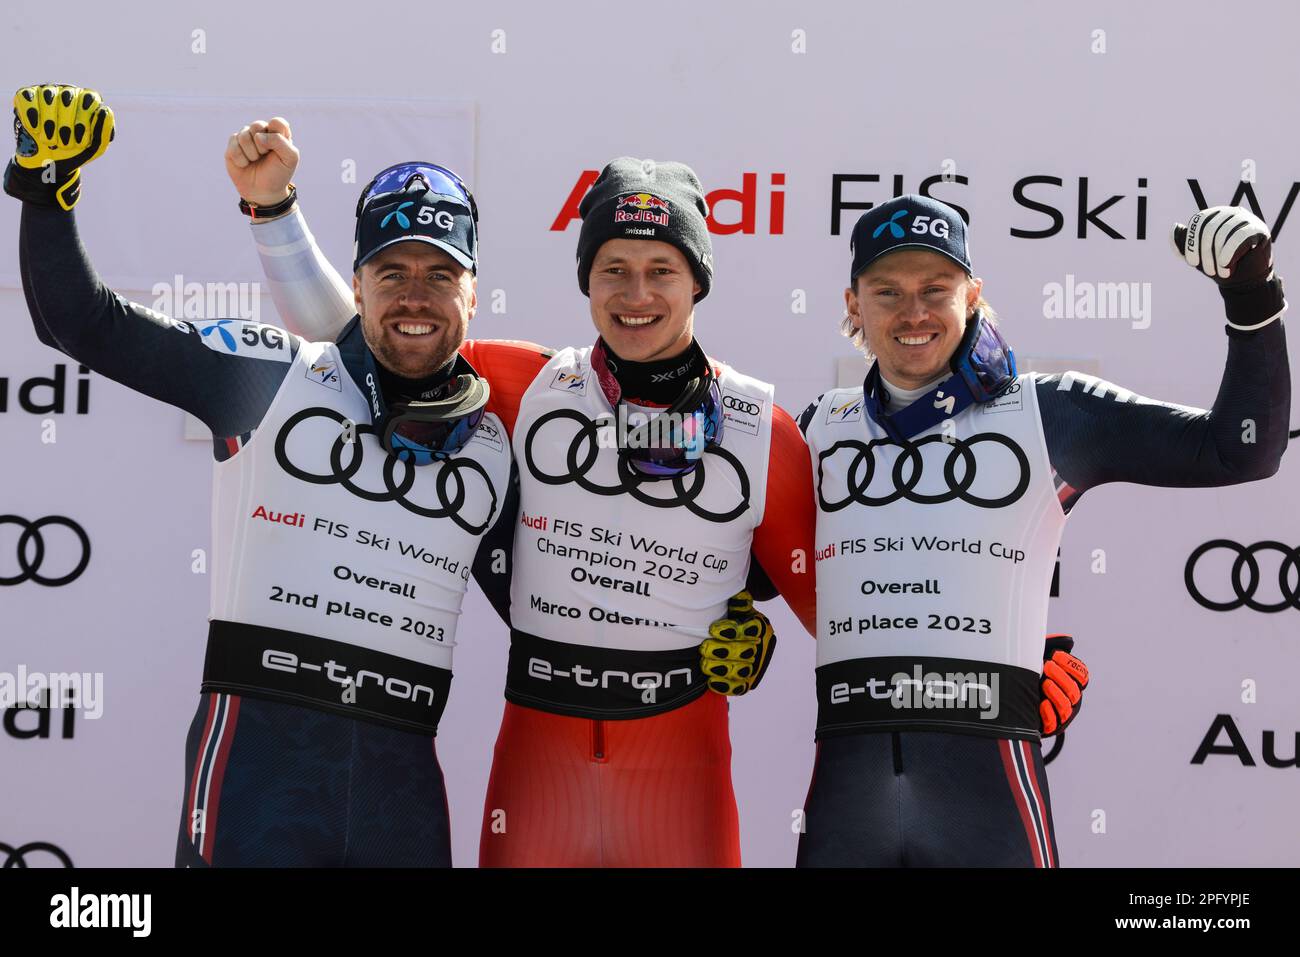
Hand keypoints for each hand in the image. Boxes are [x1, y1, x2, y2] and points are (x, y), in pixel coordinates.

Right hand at [4, 84, 114, 209]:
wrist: (47, 163)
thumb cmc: (74, 152)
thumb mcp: (94, 147)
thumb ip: (103, 131)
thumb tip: (105, 110)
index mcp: (87, 101)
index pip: (89, 97)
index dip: (84, 119)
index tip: (80, 141)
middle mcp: (67, 92)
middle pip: (68, 96)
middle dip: (66, 125)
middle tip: (64, 145)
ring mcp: (46, 92)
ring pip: (47, 95)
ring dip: (49, 123)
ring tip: (50, 141)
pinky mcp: (26, 96)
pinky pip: (27, 97)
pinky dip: (31, 115)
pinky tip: (35, 130)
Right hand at [225, 117, 297, 207]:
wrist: (262, 192)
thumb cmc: (278, 174)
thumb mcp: (290, 158)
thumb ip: (280, 142)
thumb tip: (258, 136)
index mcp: (278, 132)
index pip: (277, 122)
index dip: (276, 135)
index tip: (277, 150)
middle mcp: (261, 131)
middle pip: (257, 125)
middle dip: (262, 146)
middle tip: (265, 156)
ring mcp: (245, 137)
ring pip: (244, 135)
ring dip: (251, 153)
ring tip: (255, 161)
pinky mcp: (232, 145)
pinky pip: (233, 145)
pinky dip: (241, 159)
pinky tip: (245, 164)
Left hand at [699, 591, 775, 695]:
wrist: (741, 638)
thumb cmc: (735, 619)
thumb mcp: (738, 608)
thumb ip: (738, 602)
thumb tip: (737, 598)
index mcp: (761, 626)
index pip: (752, 629)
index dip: (733, 630)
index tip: (714, 629)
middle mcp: (761, 648)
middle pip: (745, 652)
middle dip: (722, 650)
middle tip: (704, 647)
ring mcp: (756, 667)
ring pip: (741, 671)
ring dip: (722, 668)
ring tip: (705, 664)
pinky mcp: (748, 682)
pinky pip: (739, 688)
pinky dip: (726, 686)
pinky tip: (712, 681)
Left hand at [1040, 634, 1088, 736]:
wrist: (1013, 702)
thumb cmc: (1030, 676)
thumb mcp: (1039, 658)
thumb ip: (1053, 647)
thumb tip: (1068, 640)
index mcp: (1071, 683)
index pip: (1082, 675)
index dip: (1071, 665)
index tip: (1055, 655)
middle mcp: (1070, 700)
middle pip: (1074, 691)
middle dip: (1062, 677)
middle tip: (1047, 666)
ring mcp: (1061, 714)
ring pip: (1066, 707)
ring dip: (1057, 694)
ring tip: (1045, 683)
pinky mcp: (1050, 726)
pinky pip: (1054, 722)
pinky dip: (1049, 713)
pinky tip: (1042, 703)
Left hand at [1172, 206, 1272, 286]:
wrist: (1244, 280)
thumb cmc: (1219, 265)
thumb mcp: (1196, 255)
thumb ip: (1183, 243)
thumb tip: (1175, 227)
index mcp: (1214, 215)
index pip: (1198, 222)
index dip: (1192, 243)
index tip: (1193, 263)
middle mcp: (1230, 212)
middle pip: (1210, 228)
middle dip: (1205, 253)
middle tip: (1209, 272)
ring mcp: (1246, 219)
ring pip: (1224, 232)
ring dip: (1219, 257)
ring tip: (1221, 272)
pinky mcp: (1258, 229)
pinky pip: (1240, 236)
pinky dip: (1230, 253)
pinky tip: (1227, 265)